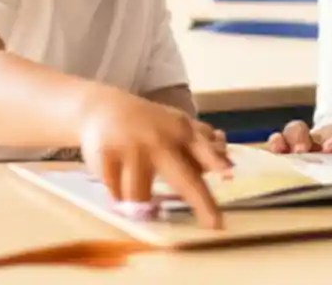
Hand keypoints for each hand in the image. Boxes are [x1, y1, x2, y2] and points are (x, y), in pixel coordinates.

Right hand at [78, 88, 231, 227]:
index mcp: (180, 131)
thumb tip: (229, 166)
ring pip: (140, 197)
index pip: (202, 150)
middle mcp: (159, 140)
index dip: (215, 162)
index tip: (227, 175)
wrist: (101, 107)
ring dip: (137, 202)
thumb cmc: (147, 123)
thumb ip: (203, 144)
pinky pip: (116, 195)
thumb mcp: (176, 125)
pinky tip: (116, 177)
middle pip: (182, 179)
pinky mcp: (106, 157)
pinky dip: (117, 194)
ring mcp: (132, 148)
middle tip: (214, 225)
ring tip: (134, 186)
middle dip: (201, 203)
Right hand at [265, 121, 331, 157]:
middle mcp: (311, 139)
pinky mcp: (282, 159)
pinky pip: (270, 154)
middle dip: (299, 138)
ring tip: (278, 152)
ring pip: (282, 137)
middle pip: (299, 128)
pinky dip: (265, 155)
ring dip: (279, 142)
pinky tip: (261, 161)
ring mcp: (294, 147)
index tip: (331, 148)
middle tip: (301, 150)